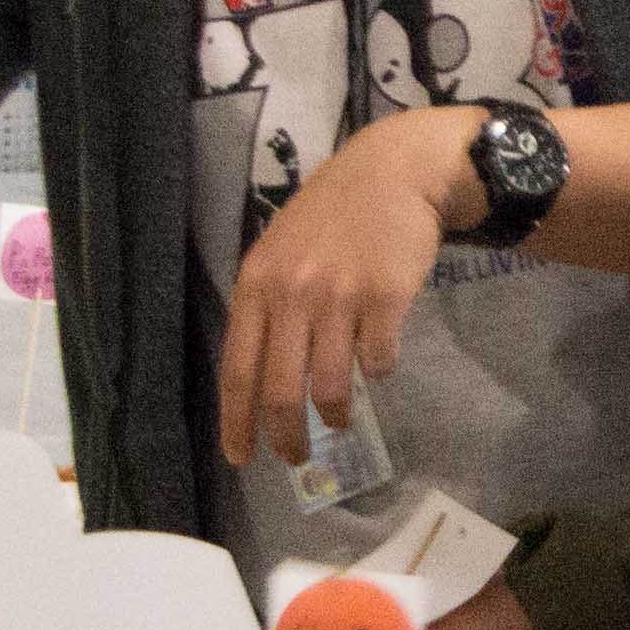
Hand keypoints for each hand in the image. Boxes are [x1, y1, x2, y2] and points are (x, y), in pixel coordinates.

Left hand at [223, 111, 478, 467]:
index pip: (237, 370)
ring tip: (340, 419)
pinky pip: (378, 361)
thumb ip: (268, 304)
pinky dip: (378, 371)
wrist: (393, 171)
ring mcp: (340, 297)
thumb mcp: (281, 251)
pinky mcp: (386, 298)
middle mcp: (292, 294)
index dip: (237, 422)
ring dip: (335, 414)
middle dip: (286, 436)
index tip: (241, 457)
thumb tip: (260, 372)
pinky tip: (378, 358)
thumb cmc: (332, 213)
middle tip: (296, 457)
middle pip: (280, 390)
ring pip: (330, 386)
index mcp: (257, 285)